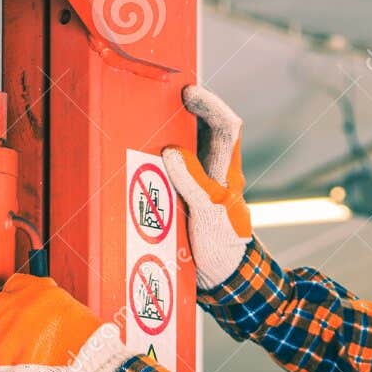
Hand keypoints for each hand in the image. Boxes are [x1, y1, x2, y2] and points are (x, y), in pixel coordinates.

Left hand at [0, 274, 129, 371]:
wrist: (91, 370)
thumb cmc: (91, 345)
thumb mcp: (73, 309)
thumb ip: (49, 307)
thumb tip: (39, 316)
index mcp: (38, 290)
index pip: (13, 285)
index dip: (16, 301)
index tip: (20, 313)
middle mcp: (18, 304)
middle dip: (3, 322)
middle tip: (17, 338)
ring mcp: (5, 330)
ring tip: (19, 358)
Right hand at [162, 85, 252, 288]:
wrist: (224, 280)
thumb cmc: (224, 250)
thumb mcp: (208, 215)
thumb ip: (193, 182)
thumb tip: (171, 151)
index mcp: (227, 173)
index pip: (227, 127)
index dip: (211, 105)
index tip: (189, 92)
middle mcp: (217, 174)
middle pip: (207, 131)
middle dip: (187, 110)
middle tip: (161, 97)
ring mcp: (203, 185)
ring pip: (191, 149)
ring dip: (172, 133)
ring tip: (149, 122)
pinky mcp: (189, 198)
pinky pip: (176, 171)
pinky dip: (161, 159)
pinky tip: (144, 158)